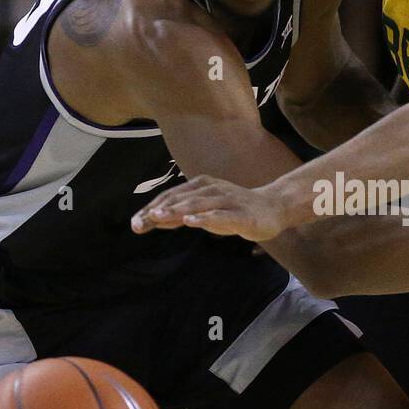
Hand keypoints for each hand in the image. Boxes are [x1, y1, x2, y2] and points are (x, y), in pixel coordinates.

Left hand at [132, 175, 286, 241]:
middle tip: (139, 222)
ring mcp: (227, 200)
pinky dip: (204, 218)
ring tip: (158, 217)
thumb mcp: (206, 211)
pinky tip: (191, 222)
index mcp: (201, 186)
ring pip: (198, 204)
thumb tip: (155, 218)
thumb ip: (183, 213)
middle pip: (180, 199)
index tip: (135, 223)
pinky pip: (221, 215)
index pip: (171, 196)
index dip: (152, 208)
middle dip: (158, 211)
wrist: (273, 208)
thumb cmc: (236, 210)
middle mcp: (211, 189)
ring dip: (176, 210)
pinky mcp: (241, 213)